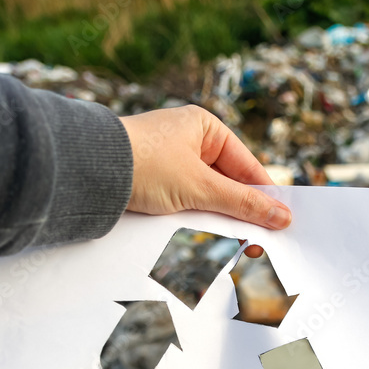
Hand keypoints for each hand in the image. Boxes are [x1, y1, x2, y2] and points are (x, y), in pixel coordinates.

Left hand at [120, 105, 291, 257]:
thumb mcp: (201, 187)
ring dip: (216, 217)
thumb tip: (281, 216)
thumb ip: (243, 204)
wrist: (87, 170)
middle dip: (239, 210)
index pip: (246, 166)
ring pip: (205, 194)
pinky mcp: (151, 180)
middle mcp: (188, 139)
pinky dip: (193, 217)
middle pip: (227, 181)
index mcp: (204, 127)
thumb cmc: (143, 164)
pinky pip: (183, 200)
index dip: (264, 195)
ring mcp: (168, 160)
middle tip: (259, 240)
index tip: (281, 222)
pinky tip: (202, 234)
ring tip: (232, 241)